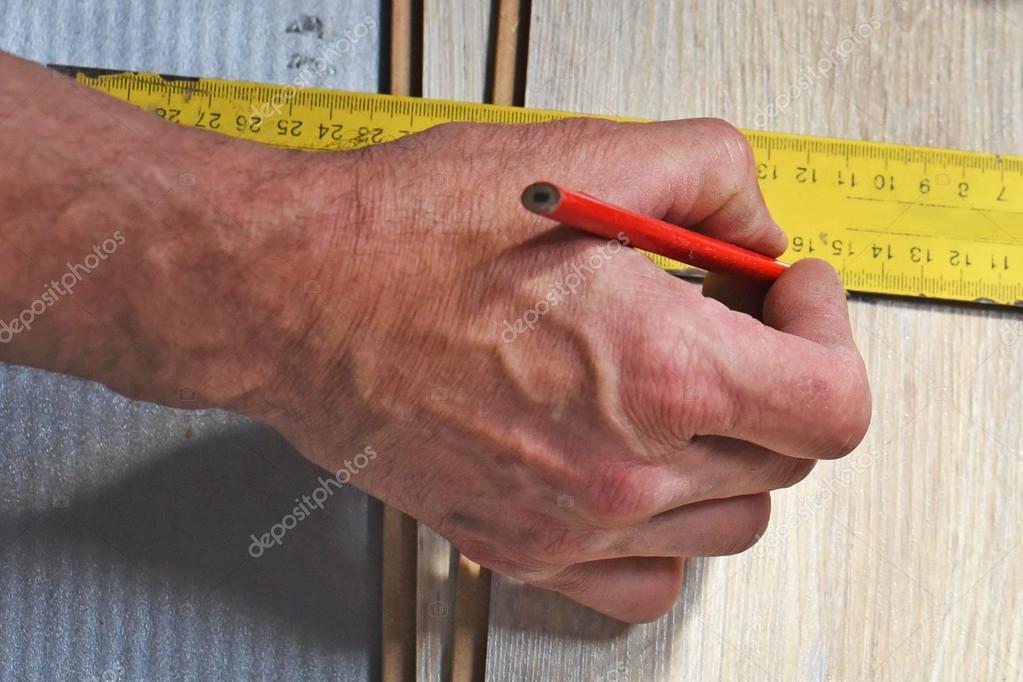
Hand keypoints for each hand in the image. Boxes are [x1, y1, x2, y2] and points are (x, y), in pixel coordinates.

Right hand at [230, 118, 871, 622]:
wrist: (292, 298)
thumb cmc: (406, 237)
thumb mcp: (583, 159)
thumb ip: (711, 177)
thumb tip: (754, 225)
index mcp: (659, 373)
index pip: (834, 402)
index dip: (830, 332)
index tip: (792, 296)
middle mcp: (625, 469)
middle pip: (785, 457)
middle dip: (776, 373)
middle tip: (728, 320)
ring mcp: (573, 523)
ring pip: (731, 523)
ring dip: (732, 451)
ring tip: (679, 388)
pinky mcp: (522, 546)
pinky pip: (648, 585)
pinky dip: (669, 536)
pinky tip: (639, 471)